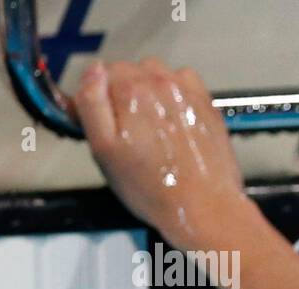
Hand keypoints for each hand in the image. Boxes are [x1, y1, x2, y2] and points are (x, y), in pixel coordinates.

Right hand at [71, 58, 255, 249]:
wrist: (205, 208)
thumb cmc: (153, 188)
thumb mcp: (103, 150)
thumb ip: (91, 104)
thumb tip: (92, 72)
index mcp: (130, 92)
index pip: (100, 74)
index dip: (97, 96)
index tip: (102, 120)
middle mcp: (160, 83)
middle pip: (129, 71)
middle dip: (122, 93)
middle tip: (128, 130)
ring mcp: (187, 92)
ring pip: (156, 73)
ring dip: (149, 90)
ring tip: (152, 125)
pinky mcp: (207, 104)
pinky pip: (184, 81)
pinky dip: (175, 92)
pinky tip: (174, 118)